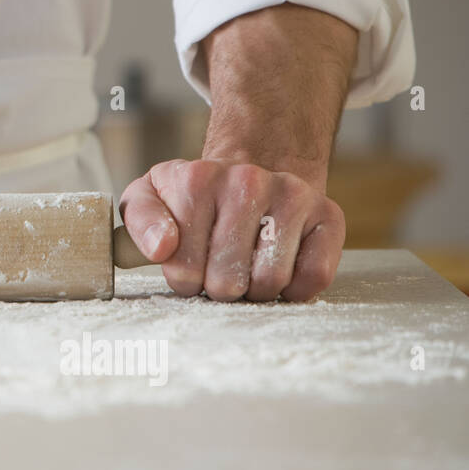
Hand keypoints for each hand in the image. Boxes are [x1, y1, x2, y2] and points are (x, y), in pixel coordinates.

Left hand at [119, 158, 344, 300]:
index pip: (184, 267)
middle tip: (218, 271)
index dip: (184, 280)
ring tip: (245, 268)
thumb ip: (141, 221)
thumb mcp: (148, 198)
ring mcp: (293, 195)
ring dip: (254, 291)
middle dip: (218, 288)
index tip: (188, 267)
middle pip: (228, 280)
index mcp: (198, 179)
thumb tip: (162, 249)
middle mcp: (248, 180)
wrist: (248, 178)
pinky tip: (276, 268)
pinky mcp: (329, 215)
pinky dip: (293, 289)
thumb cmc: (191, 198)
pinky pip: (313, 278)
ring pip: (270, 282)